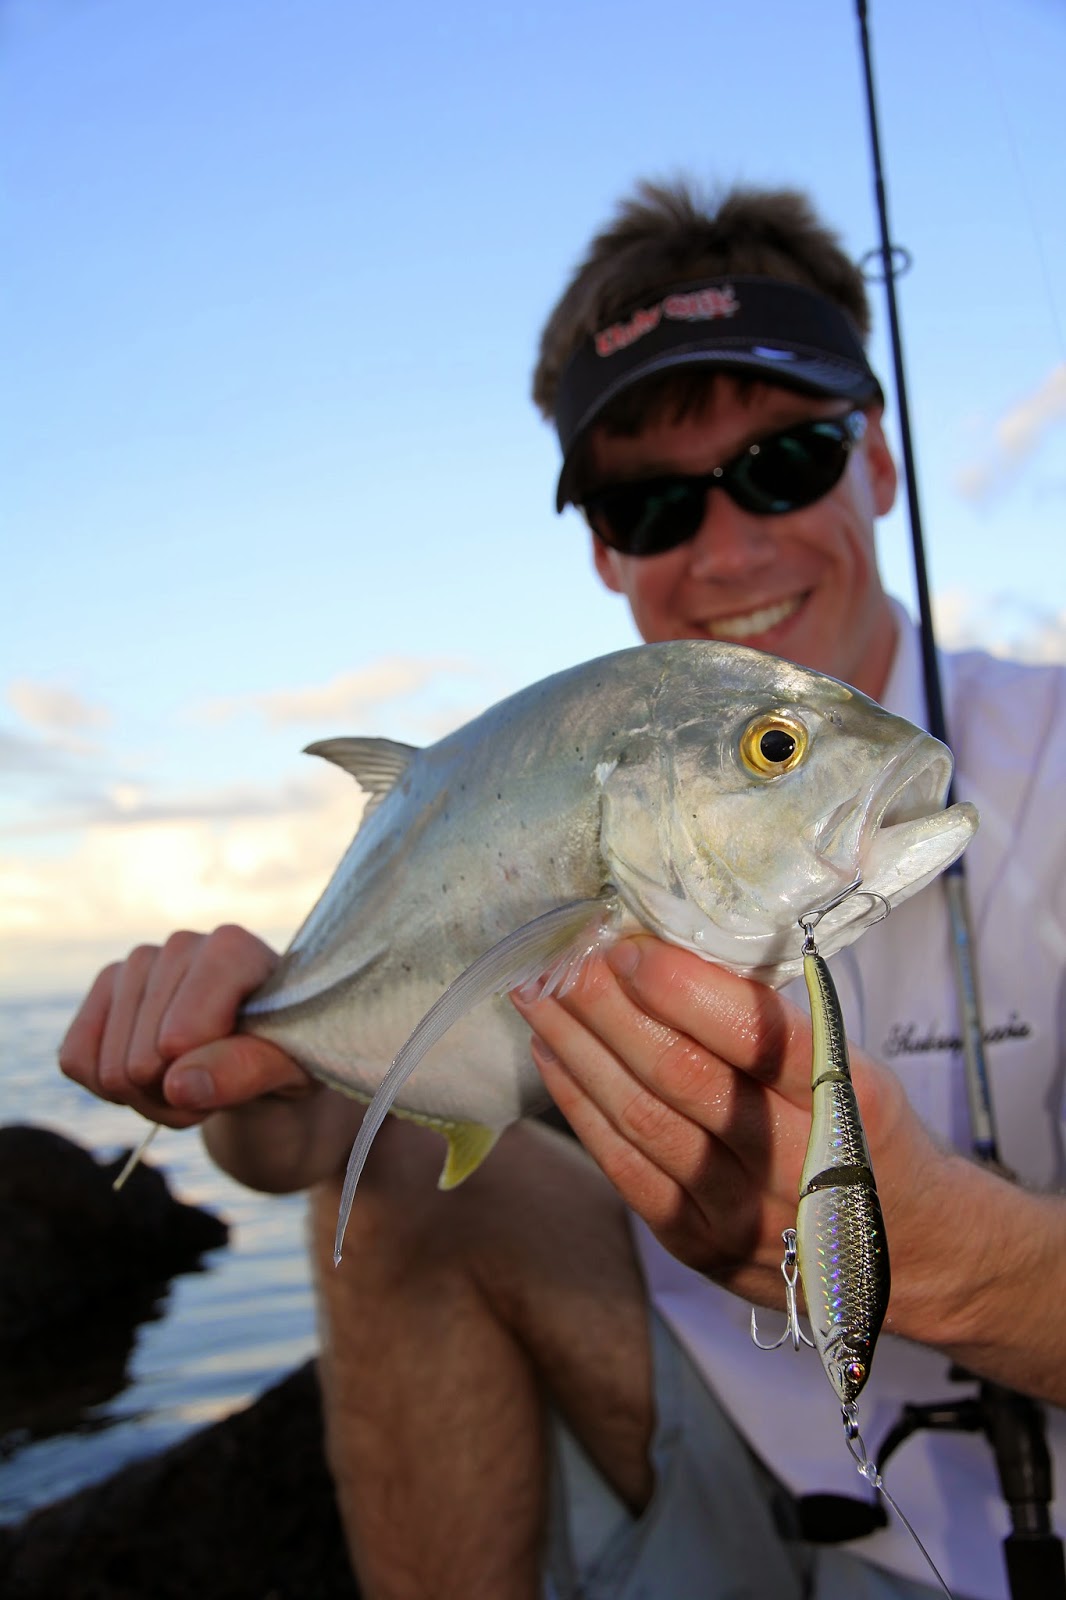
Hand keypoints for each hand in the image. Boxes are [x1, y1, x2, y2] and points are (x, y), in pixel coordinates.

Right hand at [59, 925, 314, 1128]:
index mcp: (232, 950)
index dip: (205, 1078)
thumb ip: (246, 1071)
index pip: (180, 1037)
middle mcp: (180, 945)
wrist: (266, 1049)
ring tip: (196, 1077)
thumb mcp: (290, 1068)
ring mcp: (137, 964)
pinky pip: (75, 1059)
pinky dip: (109, 1089)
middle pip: (140, 1063)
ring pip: (109, 1069)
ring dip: (151, 1099)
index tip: (247, 1073)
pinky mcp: (104, 989)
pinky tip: (154, 1074)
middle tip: (221, 1082)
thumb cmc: (286, 1052)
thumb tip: (178, 1082)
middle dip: (178, 1097)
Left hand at [512, 934, 918, 1314]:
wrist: (909, 1254)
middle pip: (681, 1075)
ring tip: (538, 994)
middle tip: (562, 957)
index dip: (681, 989)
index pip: (757, 1037)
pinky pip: (623, 1168)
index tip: (628, 944)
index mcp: (844, 1101)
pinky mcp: (698, 1243)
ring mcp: (740, 1212)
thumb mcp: (853, 1067)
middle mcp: (792, 1162)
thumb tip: (666, 950)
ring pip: (640, 1118)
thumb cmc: (866, 1131)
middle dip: (608, 1007)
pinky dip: (579, 1105)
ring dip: (577, 1048)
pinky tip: (552, 1056)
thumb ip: (775, 1025)